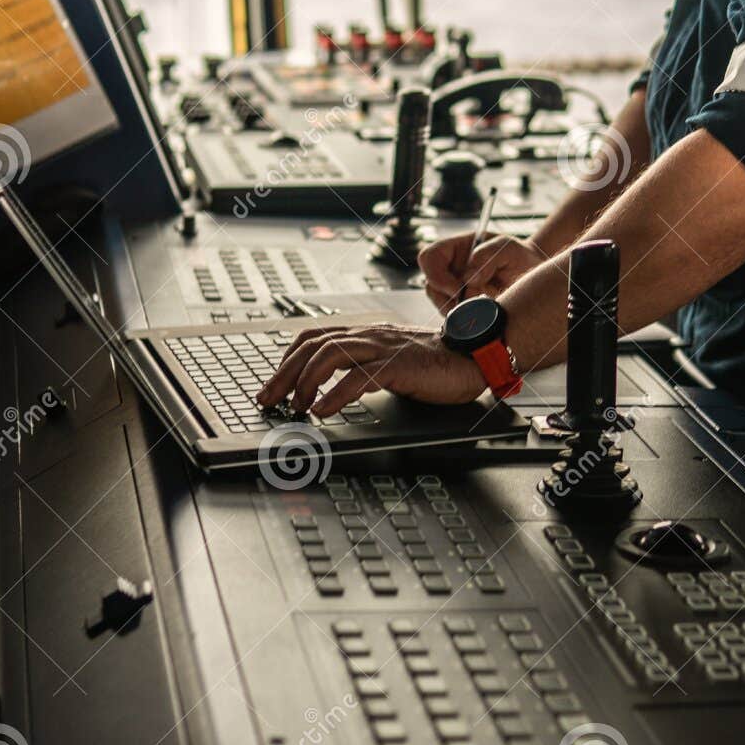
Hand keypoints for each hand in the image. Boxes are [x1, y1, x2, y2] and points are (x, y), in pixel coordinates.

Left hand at [256, 324, 486, 416]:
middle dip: (284, 373)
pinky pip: (360, 377)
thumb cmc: (436, 365)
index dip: (288, 360)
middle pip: (313, 345)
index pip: (314, 337)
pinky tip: (323, 410)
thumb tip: (332, 390)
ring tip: (295, 406)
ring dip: (305, 382)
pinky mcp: (400, 364)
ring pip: (330, 354)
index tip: (273, 385)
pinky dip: (336, 394)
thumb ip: (364, 367)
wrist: (475, 357)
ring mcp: (384, 348)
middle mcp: (370, 335)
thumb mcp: (391, 362)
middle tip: (268, 399)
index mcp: (366, 334)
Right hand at [419, 233, 546, 312]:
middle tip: (469, 306)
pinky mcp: (463, 308)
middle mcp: (450, 270)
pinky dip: (465, 321)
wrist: (532, 275)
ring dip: (456, 313)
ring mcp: (455, 290)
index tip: (457, 288)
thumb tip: (468, 278)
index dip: (436, 275)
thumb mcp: (508, 248)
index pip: (429, 257)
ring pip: (441, 305)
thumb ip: (487, 256)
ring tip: (481, 310)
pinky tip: (483, 317)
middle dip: (446, 299)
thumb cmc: (519, 256)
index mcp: (456, 249)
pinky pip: (454, 319)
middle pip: (431, 286)